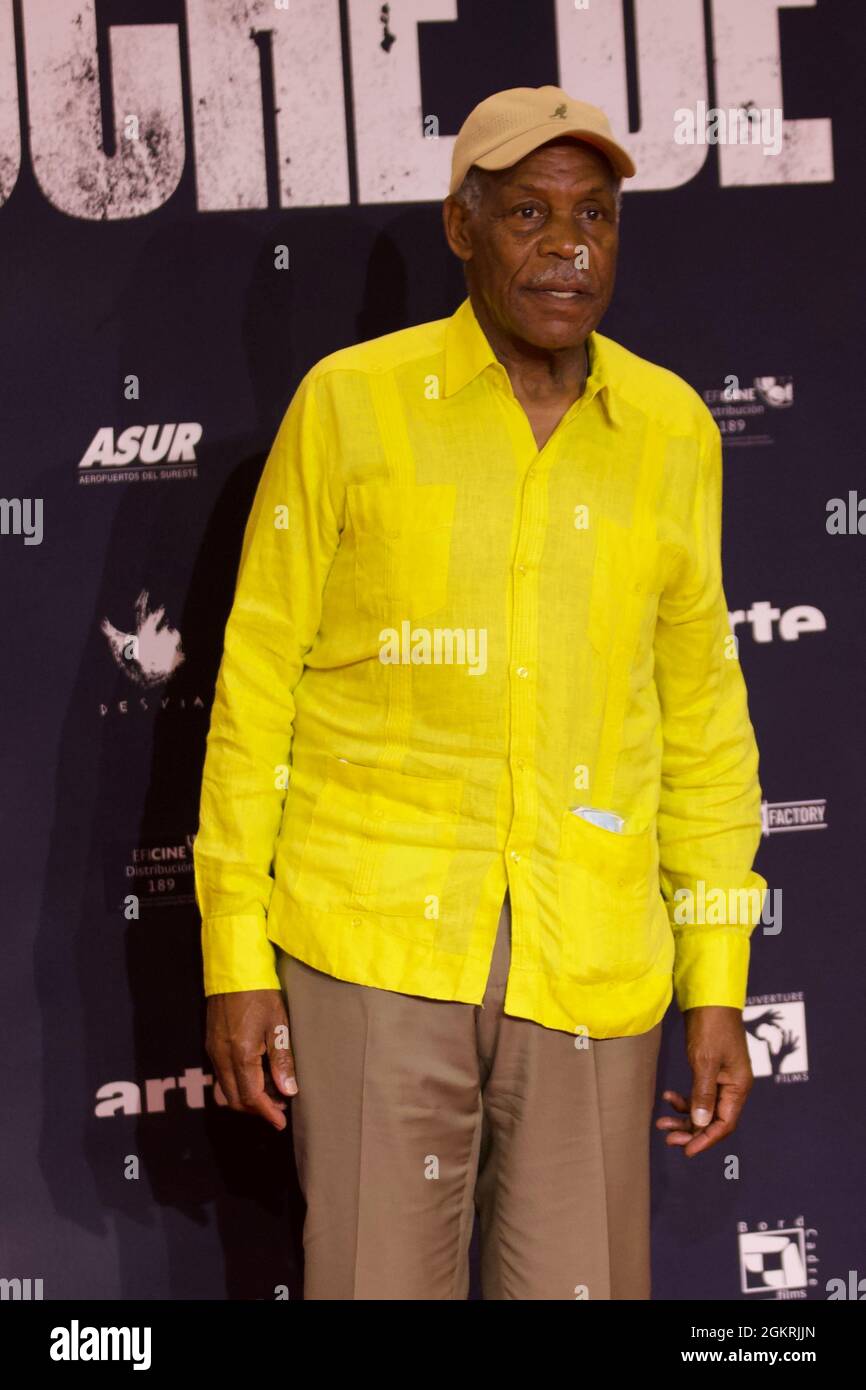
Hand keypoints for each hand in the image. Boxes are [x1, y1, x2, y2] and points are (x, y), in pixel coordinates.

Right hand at [206, 989, 296, 1130]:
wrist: (233, 970)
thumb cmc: (260, 993)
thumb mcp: (277, 1024)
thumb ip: (282, 1060)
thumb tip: (288, 1091)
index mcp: (239, 1054)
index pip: (251, 1096)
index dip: (266, 1112)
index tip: (280, 1122)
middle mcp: (221, 1056)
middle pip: (235, 1099)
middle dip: (257, 1108)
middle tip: (280, 1108)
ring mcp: (213, 1050)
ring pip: (226, 1089)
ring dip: (246, 1097)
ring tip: (271, 1092)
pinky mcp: (211, 1043)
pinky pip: (221, 1075)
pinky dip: (238, 1083)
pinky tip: (256, 1075)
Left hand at [655, 1005, 752, 1157]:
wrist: (709, 998)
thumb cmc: (711, 1027)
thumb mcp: (705, 1062)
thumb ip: (703, 1093)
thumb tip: (700, 1122)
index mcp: (739, 1087)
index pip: (724, 1124)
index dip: (705, 1140)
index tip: (685, 1150)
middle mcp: (733, 1086)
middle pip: (713, 1120)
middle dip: (690, 1131)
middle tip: (667, 1136)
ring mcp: (722, 1078)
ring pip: (703, 1108)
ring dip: (683, 1116)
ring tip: (661, 1122)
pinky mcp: (710, 1070)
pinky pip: (698, 1093)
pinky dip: (683, 1099)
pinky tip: (667, 1097)